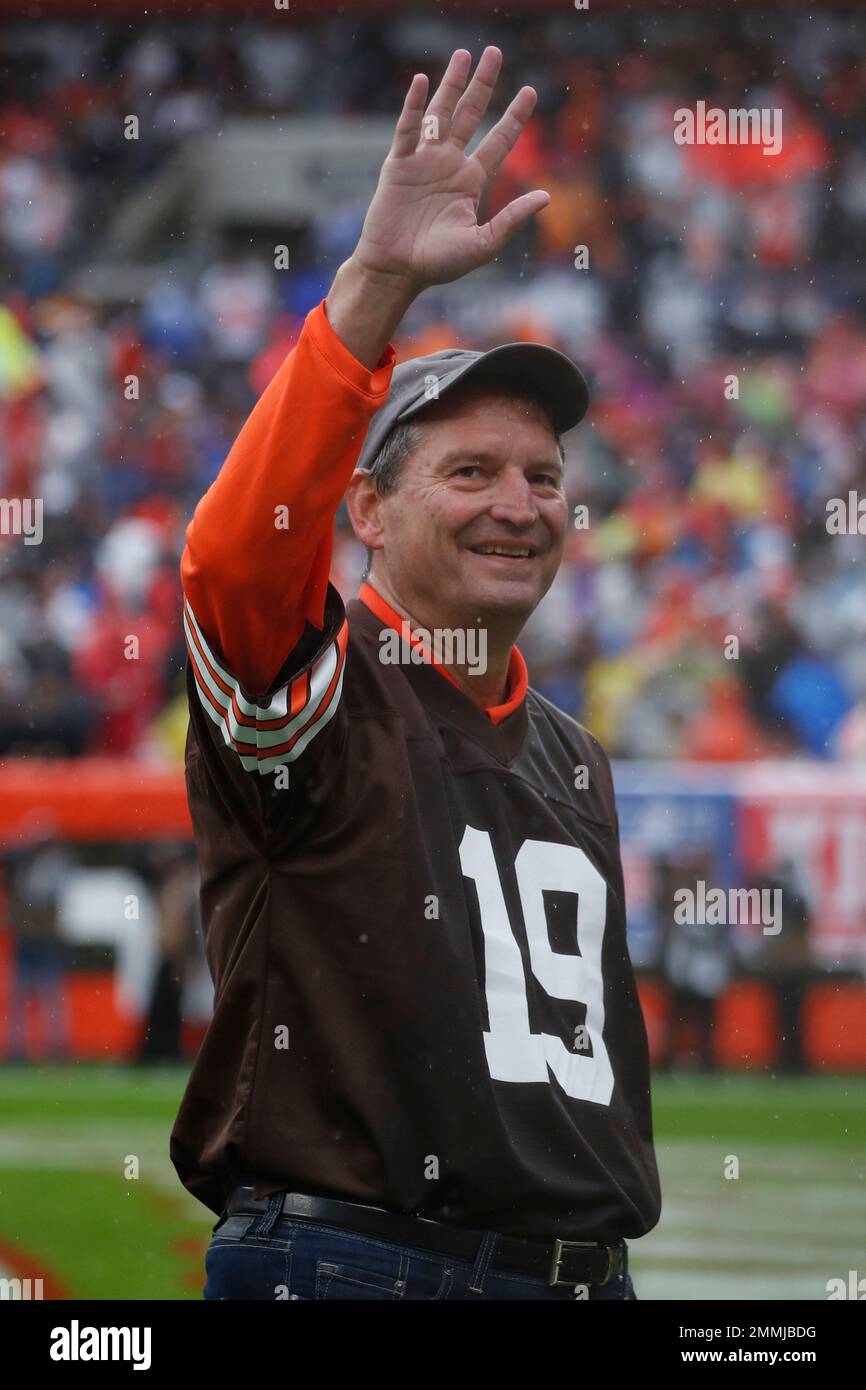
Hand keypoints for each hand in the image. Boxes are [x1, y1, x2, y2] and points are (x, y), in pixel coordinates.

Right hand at [352, 46, 548, 293]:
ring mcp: (423, 161)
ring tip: (464, 54)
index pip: (498, 140)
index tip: (530, 91)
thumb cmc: (438, 264)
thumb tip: (546, 197)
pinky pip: (408, 129)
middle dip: (483, 84)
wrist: (397, 270)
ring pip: (441, 113)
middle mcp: (449, 164)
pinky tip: (422, 82)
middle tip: (494, 52)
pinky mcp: (398, 164)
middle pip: (470, 114)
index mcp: (471, 181)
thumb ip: (512, 220)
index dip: (514, 116)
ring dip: (451, 84)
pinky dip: (414, 107)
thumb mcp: (482, 244)